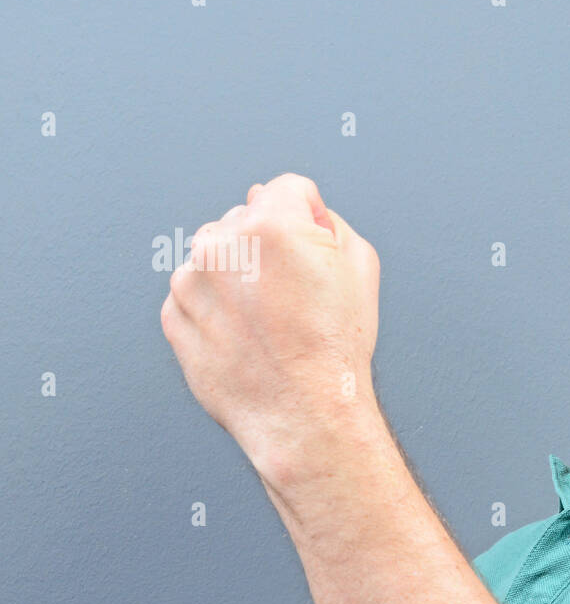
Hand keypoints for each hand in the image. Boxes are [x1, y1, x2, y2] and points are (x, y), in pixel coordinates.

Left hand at [161, 173, 381, 485]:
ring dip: (239, 275)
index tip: (314, 248)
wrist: (304, 414)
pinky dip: (218, 308)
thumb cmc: (333, 351)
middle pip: (247, 218)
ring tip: (271, 319)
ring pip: (217, 255)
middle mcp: (221, 246)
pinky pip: (196, 294)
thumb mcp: (362, 268)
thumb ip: (331, 223)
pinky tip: (249, 336)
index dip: (310, 217)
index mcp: (271, 226)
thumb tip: (306, 213)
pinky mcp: (174, 316)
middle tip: (296, 294)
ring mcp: (190, 282)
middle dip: (269, 245)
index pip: (288, 189)